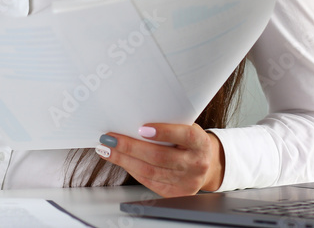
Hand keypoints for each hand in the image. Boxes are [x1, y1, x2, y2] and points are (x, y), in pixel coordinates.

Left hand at [95, 123, 224, 196]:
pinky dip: (131, 170)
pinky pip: (149, 182)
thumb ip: (168, 124)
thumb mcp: (185, 127)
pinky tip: (120, 161)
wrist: (206, 163)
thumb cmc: (189, 141)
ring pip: (150, 172)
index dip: (163, 132)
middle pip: (159, 157)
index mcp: (200, 142)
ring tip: (108, 150)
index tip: (142, 128)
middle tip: (110, 139)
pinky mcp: (175, 193)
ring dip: (124, 160)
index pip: (184, 135)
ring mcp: (186, 181)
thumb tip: (133, 120)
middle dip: (130, 147)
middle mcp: (196, 164)